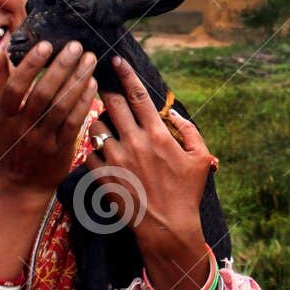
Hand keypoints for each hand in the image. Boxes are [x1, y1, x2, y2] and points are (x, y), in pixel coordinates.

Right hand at [0, 39, 97, 197]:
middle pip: (42, 94)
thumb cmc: (8, 142)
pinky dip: (84, 102)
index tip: (46, 44)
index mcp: (2, 117)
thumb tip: (0, 50)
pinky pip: (74, 123)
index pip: (15, 87)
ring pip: (61, 107)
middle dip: (61, 68)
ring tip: (90, 60)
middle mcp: (21, 129)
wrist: (21, 186)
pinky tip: (93, 84)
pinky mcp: (61, 151)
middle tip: (77, 46)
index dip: (30, 66)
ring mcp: (42, 141)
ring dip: (77, 81)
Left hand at [87, 57, 210, 256]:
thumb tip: (176, 114)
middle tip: (102, 87)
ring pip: (95, 126)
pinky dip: (93, 149)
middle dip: (105, 91)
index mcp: (158, 134)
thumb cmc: (186, 194)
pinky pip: (89, 152)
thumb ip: (190, 131)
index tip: (116, 60)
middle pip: (111, 103)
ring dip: (98, 122)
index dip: (125, 73)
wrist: (167, 229)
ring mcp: (116, 159)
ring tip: (105, 128)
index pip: (138, 94)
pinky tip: (101, 153)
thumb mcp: (200, 159)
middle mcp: (135, 142)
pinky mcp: (103, 176)